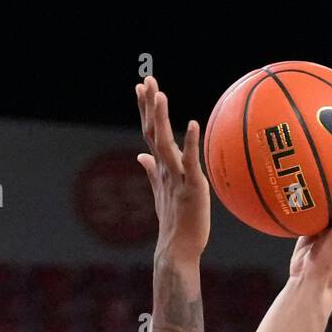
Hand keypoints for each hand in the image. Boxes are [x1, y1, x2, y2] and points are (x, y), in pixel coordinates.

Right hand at [136, 75, 209, 264]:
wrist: (178, 251)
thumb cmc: (176, 224)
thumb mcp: (163, 193)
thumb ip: (152, 172)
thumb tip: (141, 156)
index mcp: (162, 168)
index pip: (150, 133)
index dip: (145, 110)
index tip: (140, 87)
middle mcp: (166, 170)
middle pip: (153, 133)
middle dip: (149, 106)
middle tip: (146, 80)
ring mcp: (177, 178)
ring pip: (165, 143)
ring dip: (161, 119)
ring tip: (159, 94)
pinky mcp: (190, 188)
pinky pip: (189, 162)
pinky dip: (189, 142)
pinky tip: (191, 123)